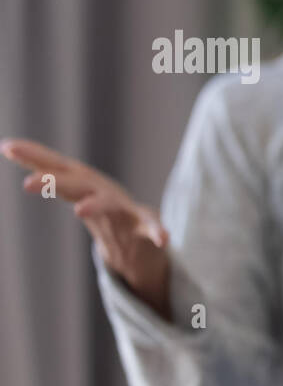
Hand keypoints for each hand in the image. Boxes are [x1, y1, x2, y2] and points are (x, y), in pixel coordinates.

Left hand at [1, 137, 171, 317]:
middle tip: (28, 184)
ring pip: (108, 204)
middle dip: (55, 182)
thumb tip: (7, 147)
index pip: (56, 167)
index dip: (34, 157)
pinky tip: (163, 238)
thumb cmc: (103, 203)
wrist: (142, 229)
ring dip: (96, 205)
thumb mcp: (76, 188)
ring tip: (81, 211)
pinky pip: (151, 227)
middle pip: (76, 184)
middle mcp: (103, 190)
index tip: (7, 148)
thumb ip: (46, 171)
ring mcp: (125, 207)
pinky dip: (157, 230)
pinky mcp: (145, 225)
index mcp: (85, 183)